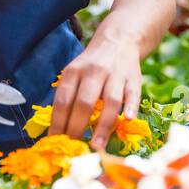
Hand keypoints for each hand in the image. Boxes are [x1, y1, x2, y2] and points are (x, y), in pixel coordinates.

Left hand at [48, 15, 143, 150]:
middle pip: (84, 102)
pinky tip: (128, 120)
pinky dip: (131, 107)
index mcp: (74, 71)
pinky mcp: (133, 79)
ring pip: (110, 102)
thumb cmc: (91, 65)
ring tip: (96, 146)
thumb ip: (68, 96)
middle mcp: (94, 72)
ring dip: (102, 126)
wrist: (118, 40)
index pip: (63, 99)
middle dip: (77, 127)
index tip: (55, 140)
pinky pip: (133, 95)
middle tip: (73, 147)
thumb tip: (57, 129)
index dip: (58, 121)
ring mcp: (115, 75)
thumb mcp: (74, 73)